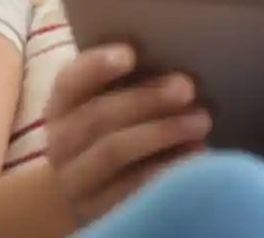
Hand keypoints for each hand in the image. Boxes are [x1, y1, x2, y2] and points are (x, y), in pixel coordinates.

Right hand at [44, 44, 210, 225]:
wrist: (91, 188)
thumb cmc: (116, 129)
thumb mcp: (115, 103)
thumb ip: (136, 81)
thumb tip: (177, 59)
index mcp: (63, 106)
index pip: (70, 81)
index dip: (97, 66)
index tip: (130, 53)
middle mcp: (62, 142)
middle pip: (98, 117)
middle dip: (145, 99)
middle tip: (187, 87)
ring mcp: (77, 180)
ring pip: (114, 152)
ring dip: (161, 132)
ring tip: (201, 120)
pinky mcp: (98, 210)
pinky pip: (132, 189)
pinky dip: (166, 169)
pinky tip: (196, 154)